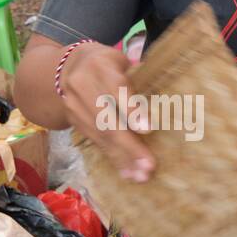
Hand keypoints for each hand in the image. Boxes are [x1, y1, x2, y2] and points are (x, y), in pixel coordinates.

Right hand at [59, 42, 154, 181]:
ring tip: (140, 175)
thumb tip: (165, 102)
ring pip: (101, 135)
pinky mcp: (74, 121)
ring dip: (122, 158)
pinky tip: (127, 171)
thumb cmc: (108, 63)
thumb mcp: (122, 61)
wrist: (72, 66)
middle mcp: (82, 86)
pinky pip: (95, 142)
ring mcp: (74, 105)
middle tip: (148, 165)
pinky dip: (113, 158)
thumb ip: (139, 77)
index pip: (117, 89)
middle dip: (130, 146)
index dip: (132, 111)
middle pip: (108, 120)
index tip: (147, 130)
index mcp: (100, 65)